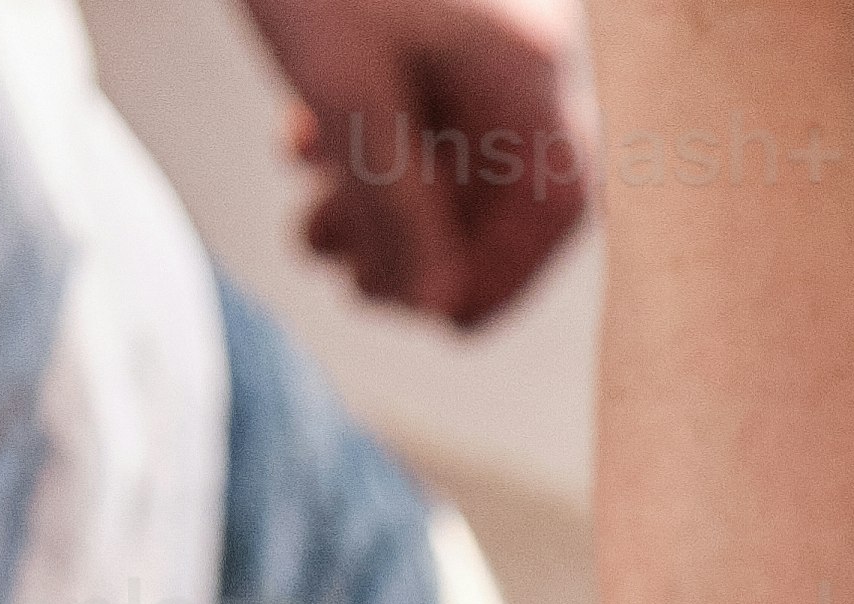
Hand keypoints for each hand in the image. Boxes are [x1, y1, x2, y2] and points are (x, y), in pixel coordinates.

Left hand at [242, 0, 592, 324]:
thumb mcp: (349, 101)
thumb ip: (401, 213)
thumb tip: (433, 306)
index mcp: (528, 67)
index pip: (553, 206)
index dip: (499, 278)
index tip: (436, 322)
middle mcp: (520, 43)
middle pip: (499, 182)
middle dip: (422, 245)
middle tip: (349, 282)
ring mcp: (476, 20)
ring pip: (451, 143)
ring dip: (384, 204)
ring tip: (310, 233)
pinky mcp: (426, 7)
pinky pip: (420, 95)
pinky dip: (369, 143)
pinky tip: (300, 150)